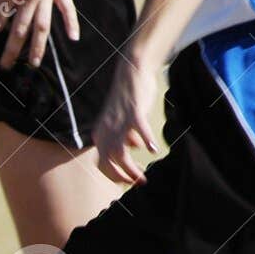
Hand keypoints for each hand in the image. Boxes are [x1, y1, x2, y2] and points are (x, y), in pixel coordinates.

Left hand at [93, 59, 161, 184]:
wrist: (132, 71)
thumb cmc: (129, 98)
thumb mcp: (121, 120)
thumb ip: (125, 135)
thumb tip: (134, 147)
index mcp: (100, 133)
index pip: (101, 163)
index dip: (114, 175)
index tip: (128, 181)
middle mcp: (105, 130)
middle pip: (108, 162)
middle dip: (122, 176)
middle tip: (138, 182)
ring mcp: (119, 121)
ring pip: (119, 153)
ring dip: (131, 169)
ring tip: (143, 177)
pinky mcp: (133, 112)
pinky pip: (139, 131)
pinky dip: (146, 141)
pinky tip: (154, 150)